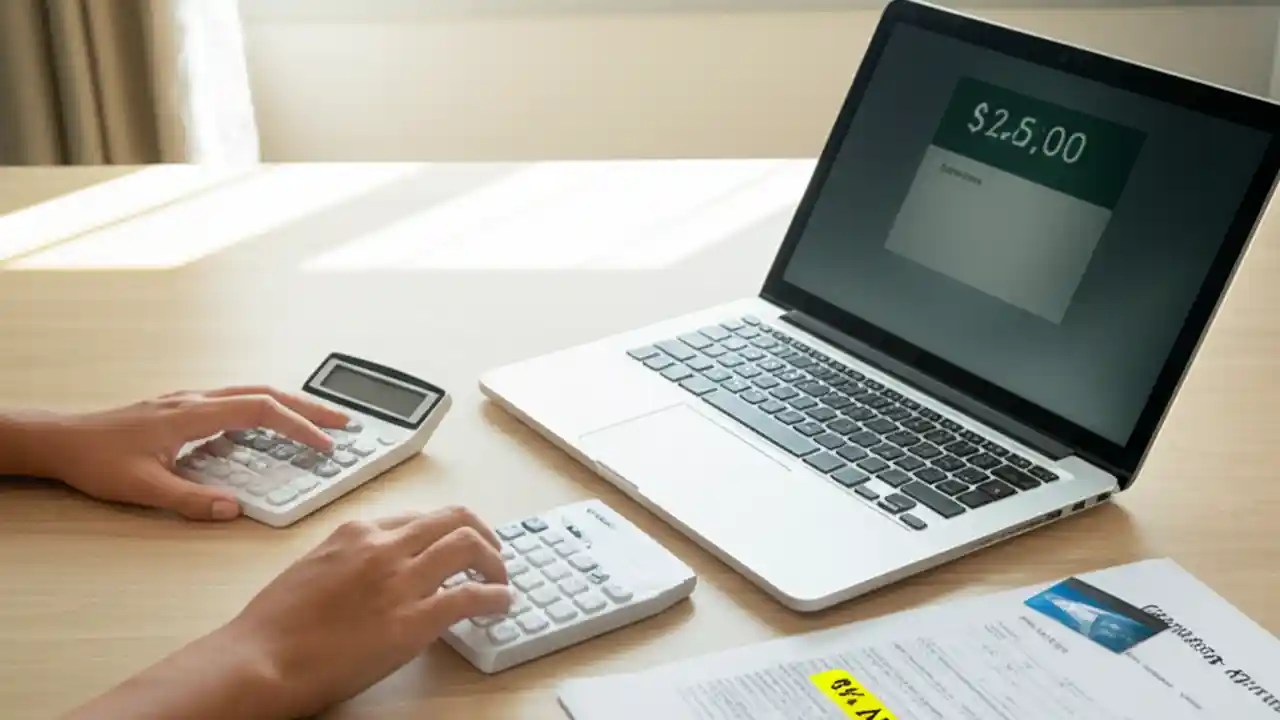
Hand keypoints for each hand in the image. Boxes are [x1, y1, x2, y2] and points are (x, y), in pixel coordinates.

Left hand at [36, 386, 347, 520]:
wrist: (61, 440)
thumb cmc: (96, 460)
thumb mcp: (143, 489)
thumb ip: (192, 500)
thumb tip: (234, 509)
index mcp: (193, 413)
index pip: (261, 410)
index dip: (298, 426)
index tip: (325, 444)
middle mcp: (196, 399)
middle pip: (267, 393)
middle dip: (310, 407)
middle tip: (345, 423)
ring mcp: (191, 400)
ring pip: (253, 392)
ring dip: (291, 404)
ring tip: (319, 420)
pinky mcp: (184, 407)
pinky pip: (238, 399)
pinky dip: (267, 407)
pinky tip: (270, 423)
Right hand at [221, 507, 511, 716]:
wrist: (260, 660)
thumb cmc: (273, 627)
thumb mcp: (312, 570)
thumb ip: (350, 563)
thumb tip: (377, 575)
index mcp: (356, 532)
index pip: (418, 517)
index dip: (443, 531)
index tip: (453, 545)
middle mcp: (383, 546)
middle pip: (453, 519)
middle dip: (480, 533)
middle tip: (490, 554)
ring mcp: (401, 581)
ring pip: (469, 545)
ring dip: (494, 560)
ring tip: (499, 578)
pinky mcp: (414, 621)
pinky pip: (472, 595)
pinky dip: (495, 595)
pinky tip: (500, 603)